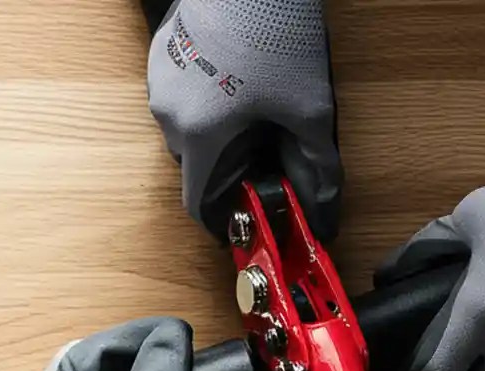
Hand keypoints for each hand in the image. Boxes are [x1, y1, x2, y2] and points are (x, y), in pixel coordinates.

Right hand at [147, 0, 342, 239]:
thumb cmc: (273, 38)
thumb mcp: (308, 107)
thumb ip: (317, 160)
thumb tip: (326, 200)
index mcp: (197, 135)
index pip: (193, 200)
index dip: (216, 217)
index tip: (235, 219)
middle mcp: (167, 112)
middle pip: (192, 160)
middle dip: (223, 163)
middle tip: (258, 151)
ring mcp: (158, 79)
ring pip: (184, 123)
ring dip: (212, 127)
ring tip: (249, 107)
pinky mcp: (161, 49)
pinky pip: (178, 90)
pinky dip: (202, 96)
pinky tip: (235, 76)